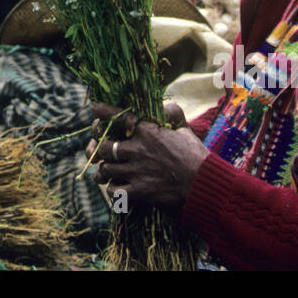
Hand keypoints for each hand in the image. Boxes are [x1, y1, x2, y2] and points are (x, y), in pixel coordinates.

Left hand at [84, 102, 208, 210]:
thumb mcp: (185, 130)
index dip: (103, 111)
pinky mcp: (139, 191)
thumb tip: (164, 106)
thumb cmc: (196, 156)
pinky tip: (116, 188)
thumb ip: (173, 115)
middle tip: (99, 150)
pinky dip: (112, 191)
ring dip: (104, 171)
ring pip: (105, 169)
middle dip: (98, 148)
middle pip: (103, 146)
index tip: (94, 108)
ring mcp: (136, 171)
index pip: (119, 116)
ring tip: (107, 171)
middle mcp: (137, 149)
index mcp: (148, 131)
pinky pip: (114, 191)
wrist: (203, 183)